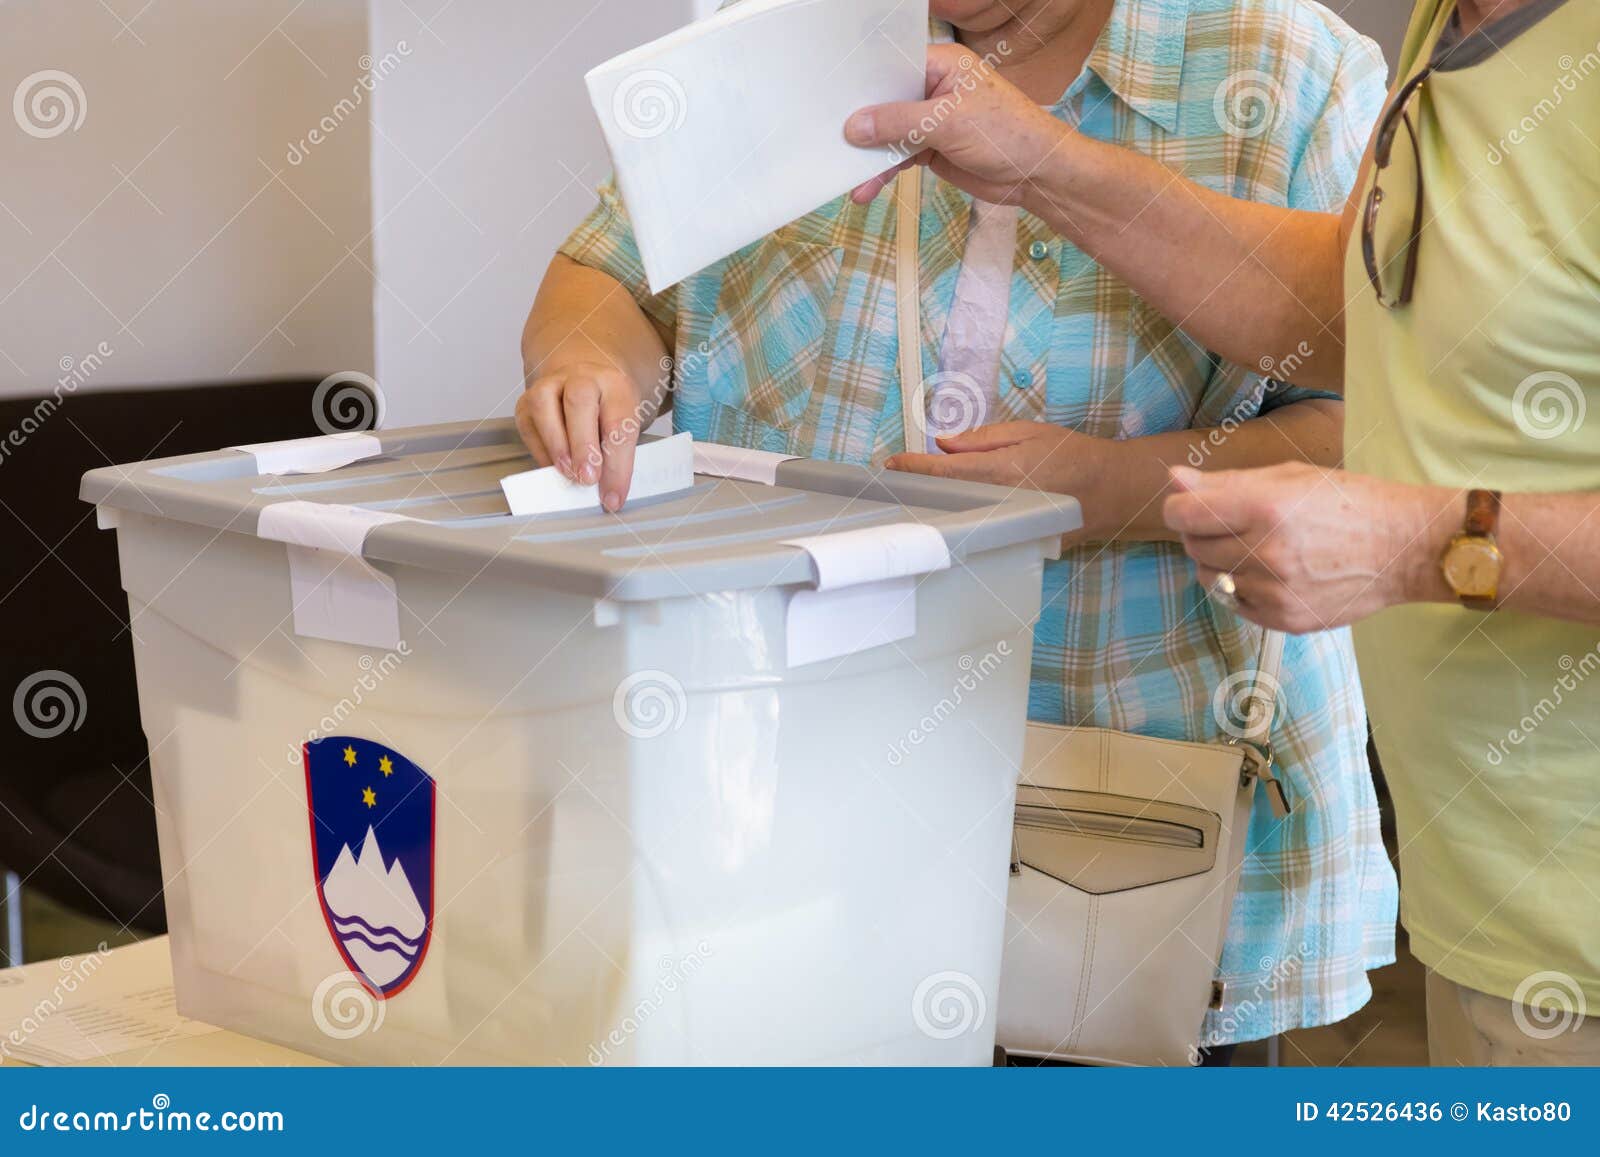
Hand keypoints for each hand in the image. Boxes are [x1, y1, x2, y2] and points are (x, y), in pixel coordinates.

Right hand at [514, 361, 645, 511]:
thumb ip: (615, 454)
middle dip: (583, 445)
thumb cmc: (608, 409)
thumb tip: (605, 491)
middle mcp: (581, 378)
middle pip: (580, 402)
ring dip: (557, 446)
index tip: (614, 496)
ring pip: (544, 406)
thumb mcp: (624, 425)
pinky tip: (554, 467)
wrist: (587, 381)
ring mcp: (550, 386)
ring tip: (568, 473)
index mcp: (615, 384)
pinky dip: (541, 451)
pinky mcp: (527, 402)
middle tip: (588, 479)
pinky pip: (529, 425)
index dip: (617, 464)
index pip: (619, 423)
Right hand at [844, 44, 1069, 206]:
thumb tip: (856, 126)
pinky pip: (899, 157)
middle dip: (862, 126)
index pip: (893, 68)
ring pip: (890, 135)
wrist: (1036, 174)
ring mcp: (932, 120)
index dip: (864, 85)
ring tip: (852, 181)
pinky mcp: (932, 149)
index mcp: (942, 65)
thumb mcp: (948, 122)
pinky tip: (868, 187)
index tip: (834, 101)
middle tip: (831, 143)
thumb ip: (899, 122)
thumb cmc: (1006, 133)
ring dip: (871, 158)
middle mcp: (934, 89)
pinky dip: (884, 172)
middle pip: (887, 103)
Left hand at [886, 422, 1124, 537]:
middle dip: (918, 489)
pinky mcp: (1016, 540)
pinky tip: (949, 514)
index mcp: (1002, 471)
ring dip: (936, 507)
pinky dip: (962, 521)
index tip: (890, 464)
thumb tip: (944, 444)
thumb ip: (983, 440)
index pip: (945, 472)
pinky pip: (981, 530)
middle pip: (946, 498)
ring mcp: (1007, 525)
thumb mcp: (1029, 433)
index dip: (913, 468)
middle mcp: (1001, 502)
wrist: (1112, 492)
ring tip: (916, 496)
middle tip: (893, 481)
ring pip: (960, 518)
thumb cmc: (1074, 456)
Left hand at [1163, 463, 1434, 632]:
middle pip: (1194, 547)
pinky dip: (1242, 588)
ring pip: (1209, 578)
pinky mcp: (1283, 620)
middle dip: (1203, 533)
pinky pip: (1234, 604)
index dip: (1180, 507)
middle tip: (1235, 524)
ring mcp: (1274, 591)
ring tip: (1255, 548)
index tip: (1191, 505)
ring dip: (1219, 562)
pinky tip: (1272, 572)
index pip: (1183, 514)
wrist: (1403, 548)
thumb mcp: (1289, 477)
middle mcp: (1266, 552)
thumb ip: (1224, 482)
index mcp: (1265, 508)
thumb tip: (1173, 480)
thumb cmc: (1346, 502)